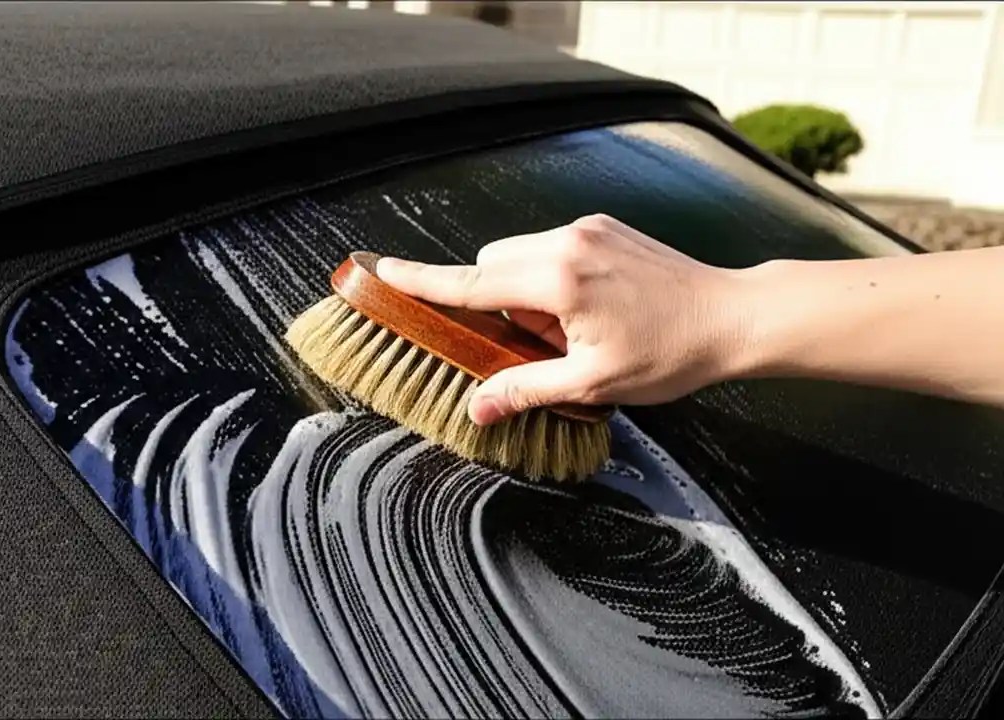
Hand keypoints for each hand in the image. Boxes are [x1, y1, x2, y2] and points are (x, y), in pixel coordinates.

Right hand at [375, 214, 751, 424]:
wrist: (734, 317)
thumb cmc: (671, 353)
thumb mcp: (593, 382)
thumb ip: (526, 390)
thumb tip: (478, 409)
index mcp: (559, 280)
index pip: (471, 281)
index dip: (421, 280)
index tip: (381, 270)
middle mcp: (568, 242)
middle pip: (492, 265)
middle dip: (497, 304)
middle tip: (540, 344)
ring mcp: (588, 229)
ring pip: (520, 257)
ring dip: (526, 294)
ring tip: (574, 330)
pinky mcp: (604, 227)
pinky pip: (552, 250)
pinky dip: (551, 280)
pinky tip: (591, 311)